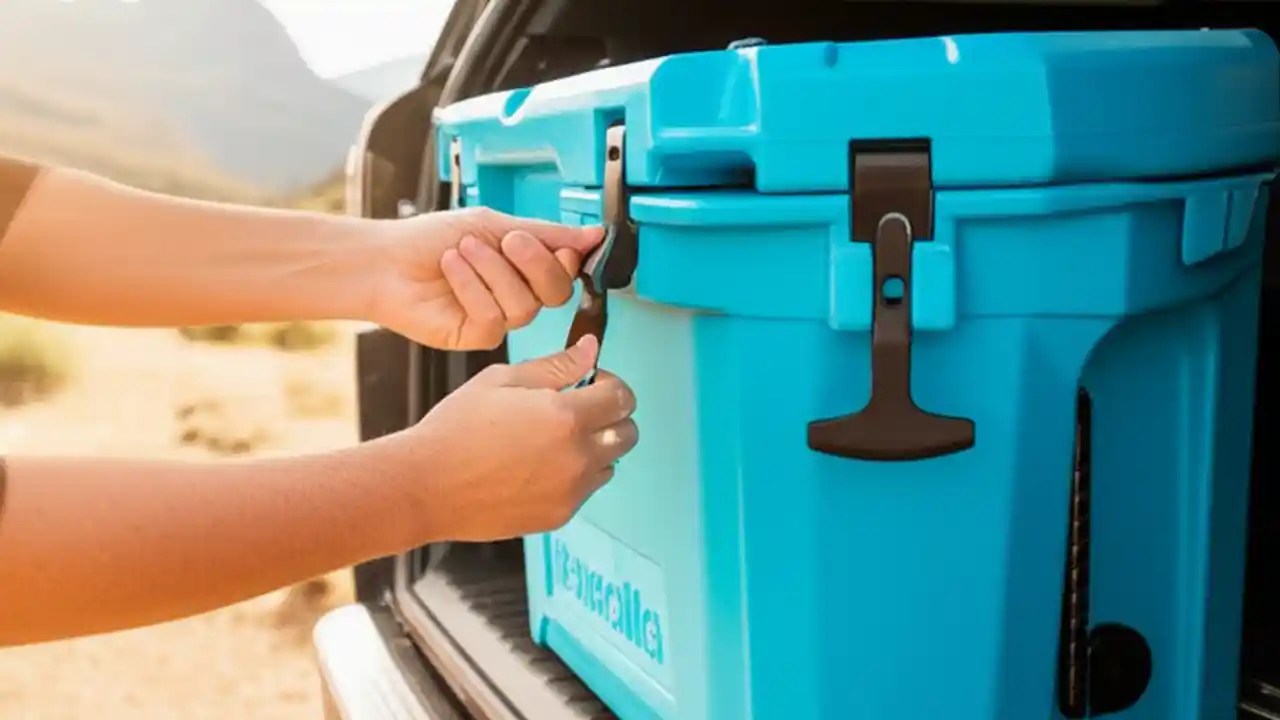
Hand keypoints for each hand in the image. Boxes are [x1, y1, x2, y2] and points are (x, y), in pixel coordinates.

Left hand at [368, 207, 604, 349]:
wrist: (385, 260)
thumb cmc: (428, 240)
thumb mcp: (493, 224)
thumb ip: (547, 233)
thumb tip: (593, 234)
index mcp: (524, 267)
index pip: (568, 270)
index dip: (568, 258)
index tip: (562, 244)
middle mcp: (515, 294)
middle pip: (557, 292)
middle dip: (535, 263)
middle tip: (507, 241)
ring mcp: (498, 318)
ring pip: (525, 305)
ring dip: (492, 270)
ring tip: (463, 251)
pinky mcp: (476, 336)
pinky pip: (494, 318)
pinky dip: (471, 287)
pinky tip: (451, 270)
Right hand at [381, 335, 637, 542]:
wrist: (426, 486)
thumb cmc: (457, 429)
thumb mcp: (503, 380)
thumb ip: (556, 366)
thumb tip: (590, 349)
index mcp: (565, 416)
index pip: (622, 397)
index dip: (610, 385)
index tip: (591, 384)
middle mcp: (577, 456)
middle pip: (628, 433)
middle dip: (612, 417)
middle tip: (578, 410)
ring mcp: (571, 490)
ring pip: (610, 464)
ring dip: (595, 448)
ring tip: (551, 441)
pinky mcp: (559, 515)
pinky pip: (585, 490)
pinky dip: (574, 476)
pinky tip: (536, 466)